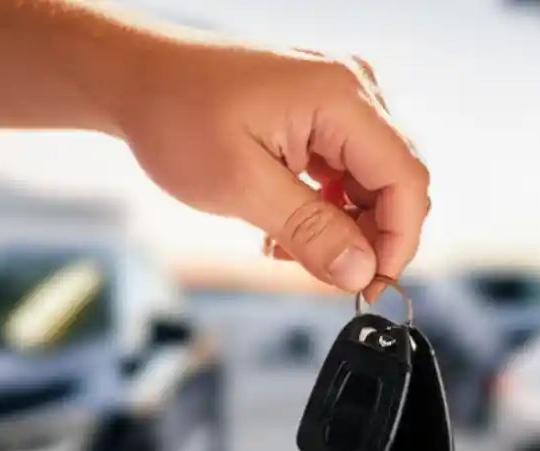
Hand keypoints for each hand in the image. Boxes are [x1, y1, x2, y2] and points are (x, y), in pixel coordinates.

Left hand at [117, 44, 428, 292]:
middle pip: (395, 181)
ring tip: (287, 246)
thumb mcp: (240, 186)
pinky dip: (326, 207)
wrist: (134, 76)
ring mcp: (338, 98)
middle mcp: (352, 90)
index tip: (371, 285)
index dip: (398, 241)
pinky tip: (286, 224)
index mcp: (341, 97)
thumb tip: (361, 272)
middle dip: (367, 237)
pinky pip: (347, 170)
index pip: (405, 180)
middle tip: (324, 273)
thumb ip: (310, 231)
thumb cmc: (174, 113)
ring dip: (342, 226)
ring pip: (372, 182)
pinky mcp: (322, 111)